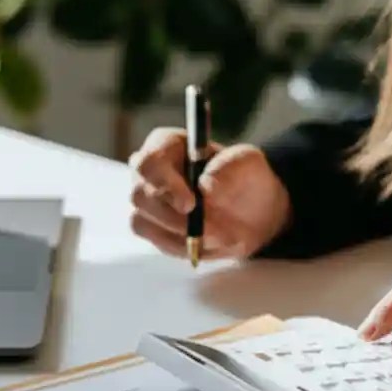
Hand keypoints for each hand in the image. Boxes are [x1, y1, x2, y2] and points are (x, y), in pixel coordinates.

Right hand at [128, 128, 291, 259]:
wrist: (253, 211)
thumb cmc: (245, 178)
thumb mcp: (248, 163)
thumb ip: (230, 167)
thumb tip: (206, 185)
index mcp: (166, 145)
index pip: (148, 163)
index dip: (164, 184)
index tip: (190, 203)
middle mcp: (148, 173)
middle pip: (138, 195)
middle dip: (170, 215)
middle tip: (202, 227)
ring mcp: (146, 202)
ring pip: (141, 220)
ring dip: (177, 233)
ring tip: (214, 234)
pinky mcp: (152, 228)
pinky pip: (156, 241)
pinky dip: (179, 245)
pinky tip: (203, 241)